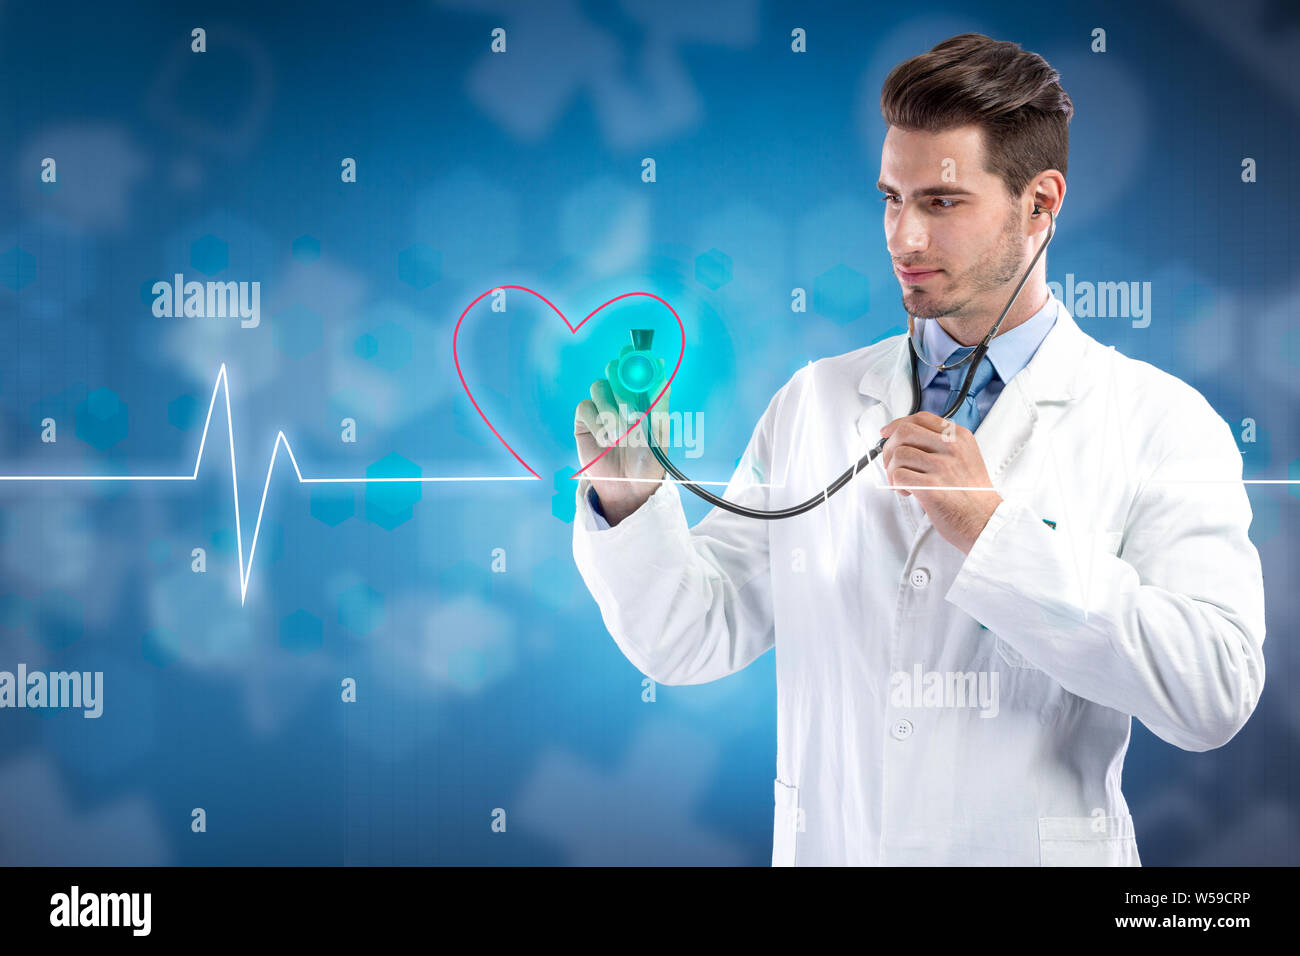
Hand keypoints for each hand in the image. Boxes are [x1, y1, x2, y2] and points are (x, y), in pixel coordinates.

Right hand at [573, 359, 669, 525]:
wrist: (630, 487)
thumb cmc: (650, 460)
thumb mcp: (660, 430)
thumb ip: (659, 399)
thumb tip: (661, 367)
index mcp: (642, 395)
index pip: (636, 365)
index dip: (634, 355)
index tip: (635, 352)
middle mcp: (621, 396)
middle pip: (613, 369)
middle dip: (622, 383)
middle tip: (632, 407)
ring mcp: (601, 407)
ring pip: (599, 387)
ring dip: (611, 409)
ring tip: (622, 434)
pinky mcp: (585, 421)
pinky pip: (585, 407)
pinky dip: (597, 422)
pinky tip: (606, 439)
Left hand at [879, 412, 1001, 553]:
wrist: (985, 521)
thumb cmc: (972, 494)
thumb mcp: (966, 457)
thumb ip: (940, 444)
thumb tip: (905, 438)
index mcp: (959, 437)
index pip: (921, 418)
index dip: (897, 424)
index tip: (887, 433)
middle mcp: (951, 448)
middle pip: (904, 432)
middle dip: (889, 447)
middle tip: (890, 463)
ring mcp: (942, 466)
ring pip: (898, 454)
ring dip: (892, 470)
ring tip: (903, 482)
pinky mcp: (931, 487)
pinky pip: (899, 475)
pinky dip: (896, 484)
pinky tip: (907, 492)